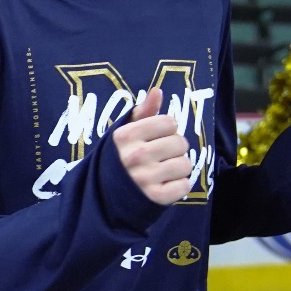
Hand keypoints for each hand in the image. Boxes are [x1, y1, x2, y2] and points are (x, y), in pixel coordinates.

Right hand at [111, 88, 195, 205]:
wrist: (104, 198)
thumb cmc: (119, 159)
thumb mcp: (124, 133)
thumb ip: (142, 112)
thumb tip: (157, 91)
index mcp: (125, 136)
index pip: (169, 122)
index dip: (166, 130)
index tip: (156, 138)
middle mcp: (135, 156)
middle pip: (180, 142)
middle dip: (174, 149)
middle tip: (161, 157)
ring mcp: (145, 179)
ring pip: (185, 164)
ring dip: (179, 168)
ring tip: (164, 171)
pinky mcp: (155, 198)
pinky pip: (184, 186)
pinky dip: (179, 186)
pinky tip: (165, 185)